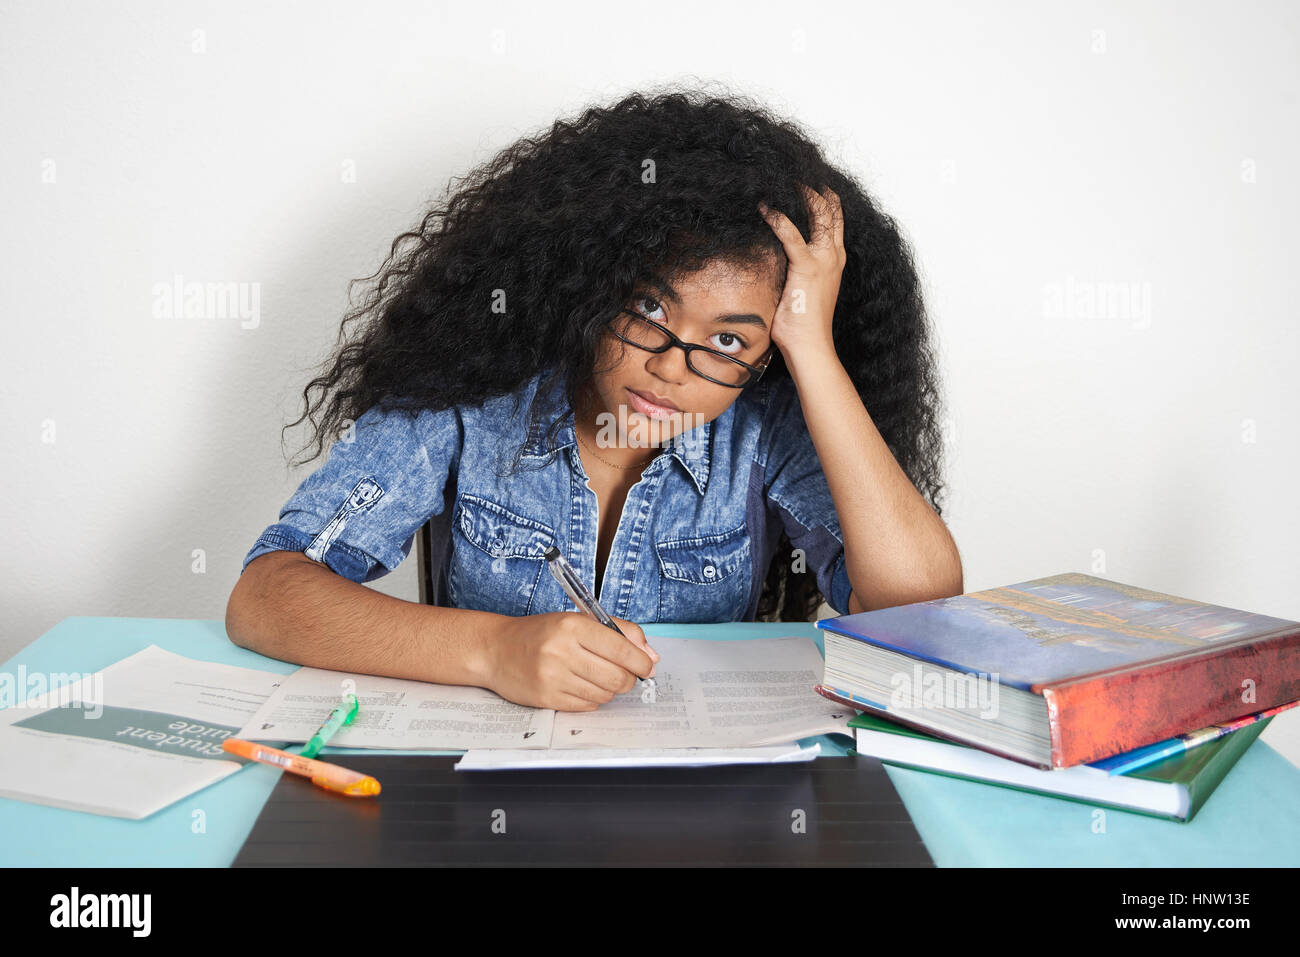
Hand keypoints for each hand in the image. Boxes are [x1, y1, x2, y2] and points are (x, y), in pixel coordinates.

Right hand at [484, 611, 658, 711]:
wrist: (496, 650)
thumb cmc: (540, 633)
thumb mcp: (577, 621)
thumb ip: (618, 632)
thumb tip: (650, 656)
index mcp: (572, 626)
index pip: (622, 648)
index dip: (641, 662)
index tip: (647, 666)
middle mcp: (561, 651)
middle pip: (617, 676)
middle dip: (629, 679)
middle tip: (624, 674)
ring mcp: (553, 677)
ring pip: (605, 693)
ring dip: (610, 689)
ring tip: (597, 676)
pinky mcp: (547, 699)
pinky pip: (588, 706)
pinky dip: (593, 698)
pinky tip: (581, 685)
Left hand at [757, 183, 845, 358]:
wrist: (811, 346)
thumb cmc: (804, 325)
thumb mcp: (804, 290)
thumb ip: (796, 271)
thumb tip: (776, 262)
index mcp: (834, 259)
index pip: (834, 218)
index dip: (823, 197)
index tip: (806, 183)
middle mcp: (833, 255)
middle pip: (830, 207)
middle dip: (812, 186)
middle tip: (791, 173)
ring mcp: (823, 260)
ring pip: (818, 211)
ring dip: (800, 193)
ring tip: (780, 180)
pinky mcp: (806, 268)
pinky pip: (791, 234)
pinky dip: (777, 217)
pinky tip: (764, 208)